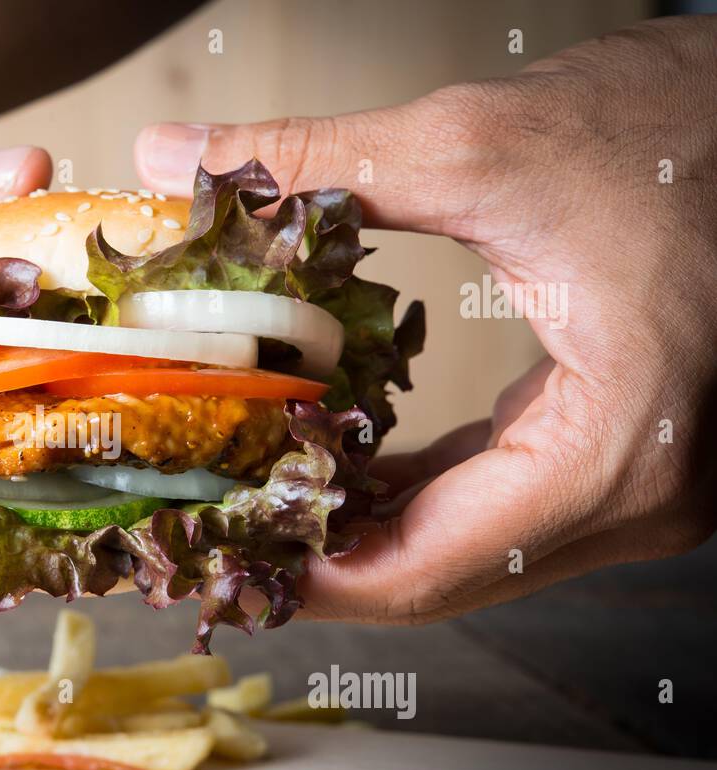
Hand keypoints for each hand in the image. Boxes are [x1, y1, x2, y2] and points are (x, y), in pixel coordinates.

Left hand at [133, 16, 716, 623]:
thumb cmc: (671, 128)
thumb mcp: (476, 147)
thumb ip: (314, 162)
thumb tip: (169, 155)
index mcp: (619, 449)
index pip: (432, 568)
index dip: (312, 575)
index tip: (225, 554)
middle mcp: (642, 496)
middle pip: (442, 573)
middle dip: (320, 557)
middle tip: (218, 530)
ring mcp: (639, 487)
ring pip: (463, 549)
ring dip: (356, 530)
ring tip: (253, 499)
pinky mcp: (620, 456)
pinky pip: (490, 505)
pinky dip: (408, 496)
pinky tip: (334, 466)